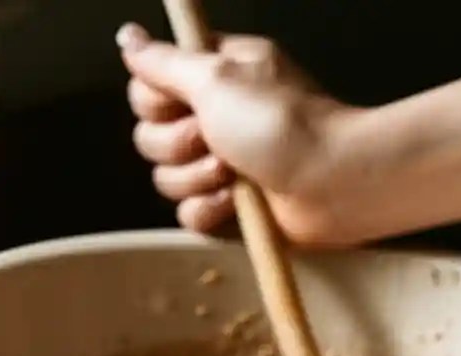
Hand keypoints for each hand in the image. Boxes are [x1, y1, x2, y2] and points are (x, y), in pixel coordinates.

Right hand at [116, 23, 363, 246]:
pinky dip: (209, 210)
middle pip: (149, 135)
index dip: (154, 100)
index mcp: (213, 76)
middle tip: (214, 138)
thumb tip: (127, 35)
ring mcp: (220, 165)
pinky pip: (188, 214)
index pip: (147, 87)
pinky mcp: (227, 208)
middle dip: (176, 144)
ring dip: (195, 178)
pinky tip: (236, 203)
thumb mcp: (216, 78)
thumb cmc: (281, 122)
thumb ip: (164, 61)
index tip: (182, 101)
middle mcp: (213, 117)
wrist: (333, 183)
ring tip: (234, 174)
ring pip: (165, 178)